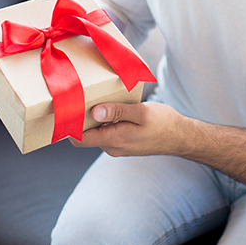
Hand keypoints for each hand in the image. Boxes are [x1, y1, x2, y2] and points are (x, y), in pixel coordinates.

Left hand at [75, 101, 245, 192]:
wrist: (182, 137)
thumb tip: (94, 112)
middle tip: (76, 97)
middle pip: (85, 135)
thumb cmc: (164, 123)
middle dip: (78, 119)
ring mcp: (118, 146)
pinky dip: (103, 120)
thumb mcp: (141, 113)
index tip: (64, 108)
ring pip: (96, 132)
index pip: (79, 139)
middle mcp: (112, 146)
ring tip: (91, 97)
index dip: (68, 126)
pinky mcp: (123, 141)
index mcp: (114, 140)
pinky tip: (108, 105)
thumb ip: (118, 111)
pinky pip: (106, 131)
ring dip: (92, 118)